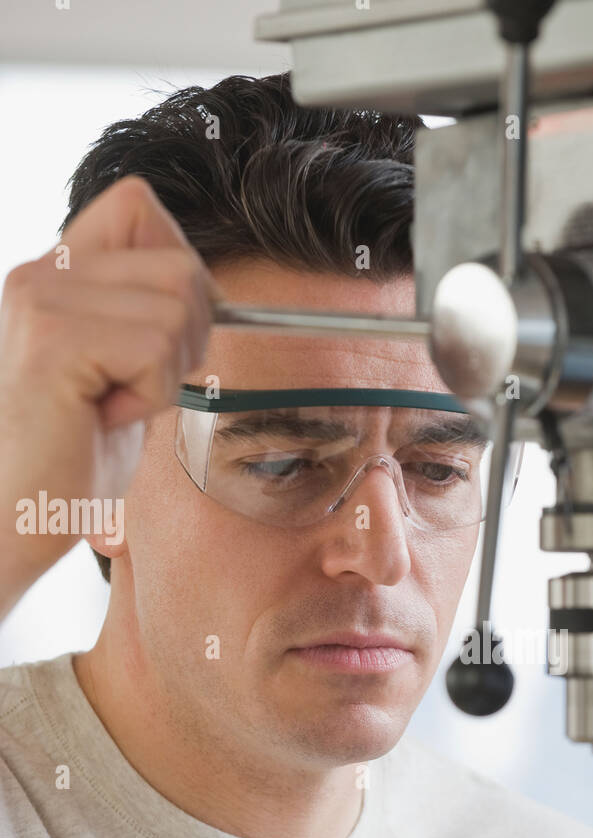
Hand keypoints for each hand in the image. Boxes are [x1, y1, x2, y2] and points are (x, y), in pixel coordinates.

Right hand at [0, 175, 216, 611]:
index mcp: (56, 268)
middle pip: (182, 266)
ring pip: (179, 310)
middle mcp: (42, 270)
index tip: (154, 341)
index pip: (141, 206)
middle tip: (130, 387)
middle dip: (186, 339)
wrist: (16, 511)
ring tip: (108, 405)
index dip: (178, 273)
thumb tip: (209, 288)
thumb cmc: (71, 454)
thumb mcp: (119, 367)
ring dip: (163, 375)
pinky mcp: (53, 340)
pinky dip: (147, 397)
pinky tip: (99, 418)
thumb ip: (146, 311)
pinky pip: (155, 351)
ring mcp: (42, 298)